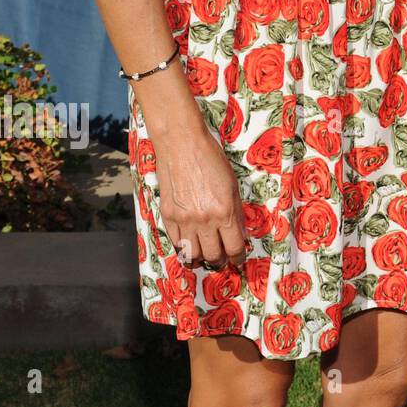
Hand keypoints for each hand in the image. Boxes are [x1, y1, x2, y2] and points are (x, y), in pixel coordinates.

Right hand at [154, 120, 248, 269]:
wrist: (182, 145)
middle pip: (213, 256)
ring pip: (192, 255)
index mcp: (225, 212)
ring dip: (200, 260)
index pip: (234, 247)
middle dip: (220, 262)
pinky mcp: (168, 216)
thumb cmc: (211, 160)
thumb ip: (235, 211)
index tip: (238, 260)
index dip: (237, 258)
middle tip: (222, 261)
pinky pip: (176, 243)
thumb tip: (238, 233)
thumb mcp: (233, 185)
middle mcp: (204, 220)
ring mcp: (184, 220)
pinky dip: (184, 249)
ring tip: (205, 259)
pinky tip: (189, 248)